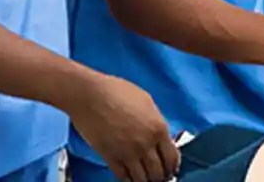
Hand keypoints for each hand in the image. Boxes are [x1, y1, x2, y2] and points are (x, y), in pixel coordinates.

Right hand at [64, 72, 178, 181]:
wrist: (90, 95)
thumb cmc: (117, 91)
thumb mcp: (147, 102)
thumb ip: (156, 122)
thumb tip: (160, 135)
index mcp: (158, 128)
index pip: (172, 158)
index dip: (173, 167)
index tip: (171, 170)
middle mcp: (146, 144)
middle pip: (158, 173)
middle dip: (160, 176)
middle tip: (158, 176)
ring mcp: (128, 153)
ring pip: (142, 179)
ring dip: (144, 180)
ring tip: (144, 178)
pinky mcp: (110, 158)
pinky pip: (123, 177)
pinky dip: (127, 179)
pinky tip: (128, 176)